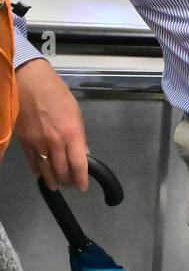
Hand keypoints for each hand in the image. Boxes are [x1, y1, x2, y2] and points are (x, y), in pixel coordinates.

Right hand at [15, 59, 88, 190]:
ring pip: (45, 169)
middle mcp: (55, 141)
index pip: (79, 164)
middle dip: (67, 181)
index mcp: (72, 134)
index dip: (81, 179)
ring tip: (56, 185)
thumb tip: (83, 153)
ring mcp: (37, 142)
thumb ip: (80, 136)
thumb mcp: (76, 114)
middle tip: (70, 185)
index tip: (82, 187)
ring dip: (52, 180)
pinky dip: (37, 170)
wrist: (30, 83)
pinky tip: (41, 175)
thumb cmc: (57, 94)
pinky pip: (31, 161)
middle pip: (61, 170)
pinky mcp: (23, 141)